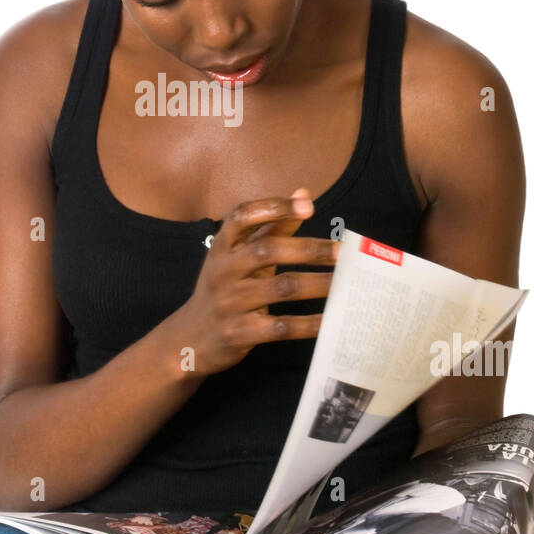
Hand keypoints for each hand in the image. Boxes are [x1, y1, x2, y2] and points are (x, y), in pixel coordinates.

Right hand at [172, 188, 339, 378]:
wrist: (189, 338)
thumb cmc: (223, 288)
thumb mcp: (238, 256)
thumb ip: (271, 227)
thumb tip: (304, 195)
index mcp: (222, 246)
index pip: (243, 217)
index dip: (274, 208)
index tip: (307, 206)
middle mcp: (223, 270)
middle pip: (268, 251)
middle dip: (309, 249)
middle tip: (341, 252)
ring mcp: (229, 302)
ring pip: (282, 288)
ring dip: (318, 284)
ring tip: (344, 283)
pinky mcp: (240, 333)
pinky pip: (282, 327)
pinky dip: (310, 324)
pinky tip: (330, 319)